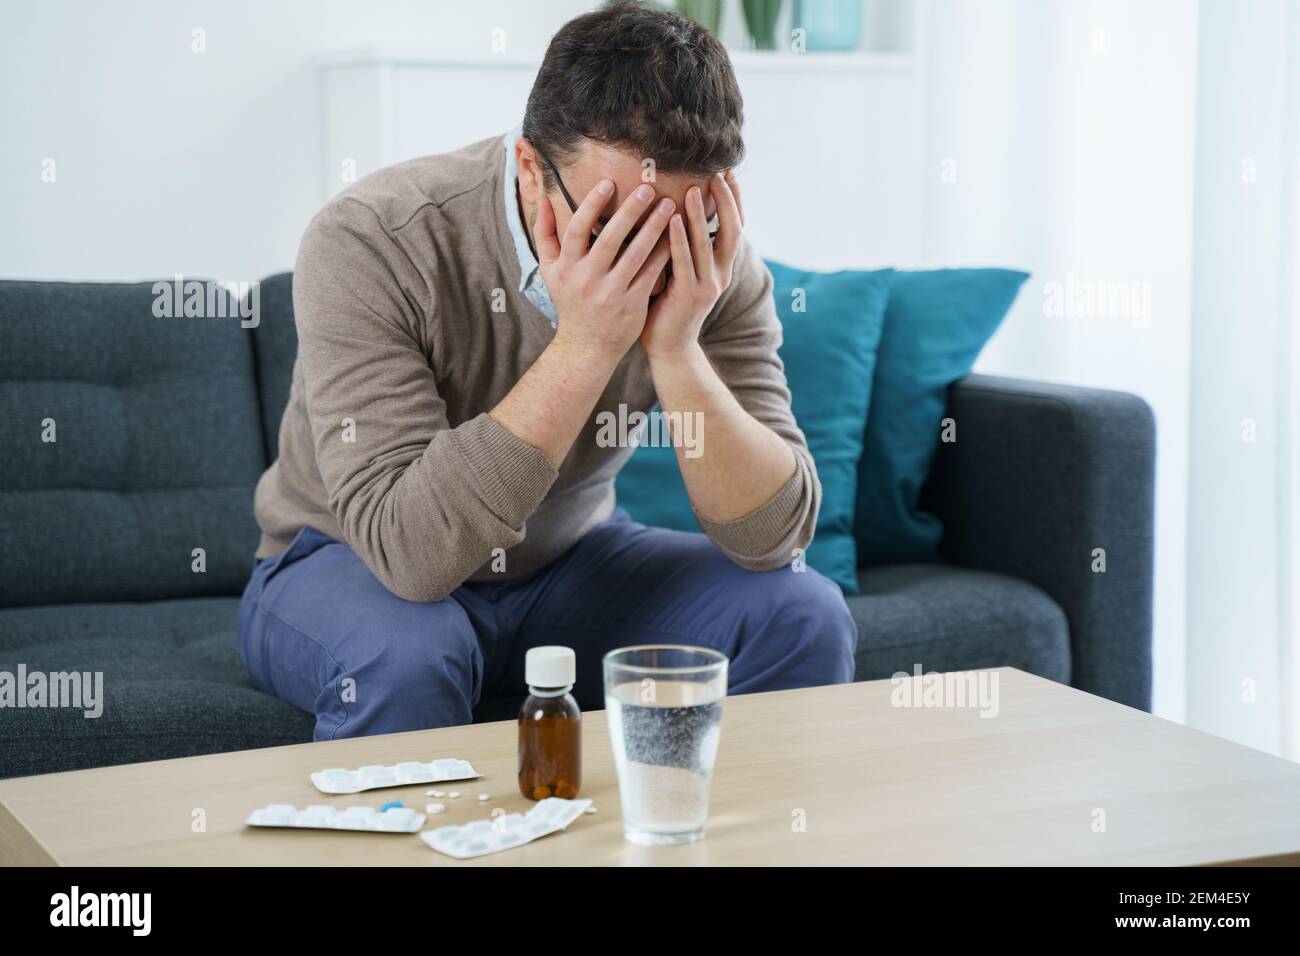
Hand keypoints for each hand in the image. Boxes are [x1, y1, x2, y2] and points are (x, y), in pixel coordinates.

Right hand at [535, 179, 674, 361]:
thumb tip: (542, 198)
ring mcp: (611, 293)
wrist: (587, 346)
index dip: (591, 205)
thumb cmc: (570, 300)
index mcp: (567, 267)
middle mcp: (588, 279)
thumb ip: (545, 234)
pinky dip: (663, 253)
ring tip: (669, 206)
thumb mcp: (550, 270)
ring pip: (636, 255)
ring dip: (654, 228)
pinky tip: (676, 235)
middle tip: (647, 188)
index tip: (609, 183)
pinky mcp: (632, 304)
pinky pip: (650, 273)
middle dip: (630, 212)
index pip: (577, 230)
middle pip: (610, 239)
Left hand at [640, 170, 744, 362]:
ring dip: (700, 215)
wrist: (669, 348)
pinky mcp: (690, 295)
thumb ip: (684, 245)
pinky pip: (684, 261)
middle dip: (726, 200)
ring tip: (693, 188)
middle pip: (731, 230)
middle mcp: (721, 274)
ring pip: (707, 243)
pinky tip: (672, 218)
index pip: (735, 226)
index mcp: (722, 267)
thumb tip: (675, 208)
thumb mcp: (681, 271)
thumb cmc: (668, 305)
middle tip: (717, 173)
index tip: (728, 173)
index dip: (734, 200)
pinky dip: (679, 238)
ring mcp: (708, 286)